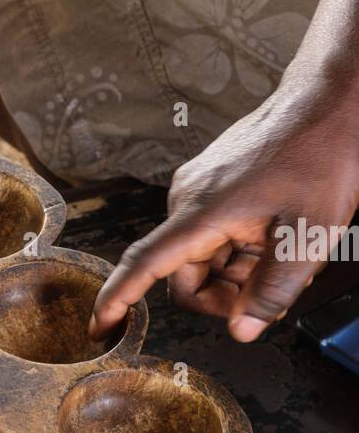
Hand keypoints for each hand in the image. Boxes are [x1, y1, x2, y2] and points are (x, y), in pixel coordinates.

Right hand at [89, 89, 358, 342]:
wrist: (332, 101)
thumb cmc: (322, 155)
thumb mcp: (309, 237)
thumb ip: (272, 292)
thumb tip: (241, 331)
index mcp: (202, 212)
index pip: (144, 265)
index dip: (118, 300)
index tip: (100, 328)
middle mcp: (190, 200)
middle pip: (187, 275)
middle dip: (226, 296)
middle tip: (274, 296)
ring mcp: (202, 190)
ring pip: (207, 258)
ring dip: (242, 272)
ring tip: (288, 255)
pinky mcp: (216, 185)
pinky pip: (218, 235)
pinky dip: (246, 250)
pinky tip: (281, 236)